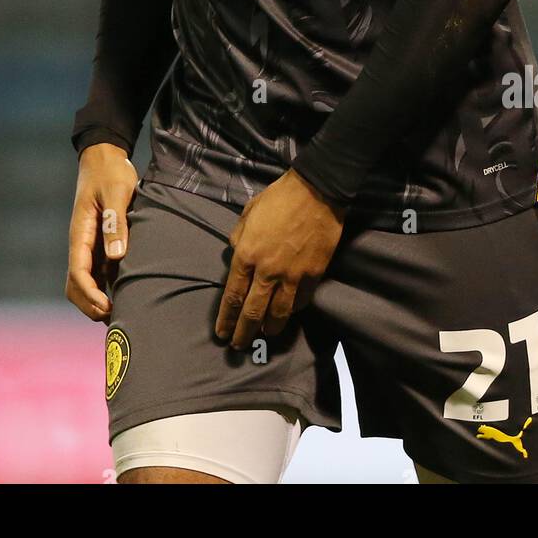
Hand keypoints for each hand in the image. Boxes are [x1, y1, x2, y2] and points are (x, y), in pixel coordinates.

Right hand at [65, 143, 139, 320]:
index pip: (77, 273)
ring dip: (96, 301)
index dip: (90, 294)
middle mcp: (81, 243)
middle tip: (114, 319)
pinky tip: (125, 296)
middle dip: (89, 305)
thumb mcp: (116, 192)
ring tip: (121, 316)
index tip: (106, 307)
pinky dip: (106, 288)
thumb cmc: (110, 172)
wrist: (105, 157)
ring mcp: (89, 244)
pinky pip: (98, 273)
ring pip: (85, 282)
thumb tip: (115, 256)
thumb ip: (116, 222)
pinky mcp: (99, 242)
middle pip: (75, 285)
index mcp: (80, 233)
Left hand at [214, 169, 345, 350]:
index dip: (226, 319)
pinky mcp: (313, 275)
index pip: (232, 296)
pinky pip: (301, 301)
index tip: (222, 333)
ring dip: (269, 328)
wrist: (316, 192)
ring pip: (278, 314)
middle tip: (238, 346)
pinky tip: (289, 312)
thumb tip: (235, 253)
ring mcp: (291, 275)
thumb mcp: (248, 212)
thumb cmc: (278, 198)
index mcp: (246, 254)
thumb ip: (239, 237)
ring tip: (264, 335)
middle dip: (243, 333)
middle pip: (252, 312)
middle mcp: (266, 271)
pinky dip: (293, 310)